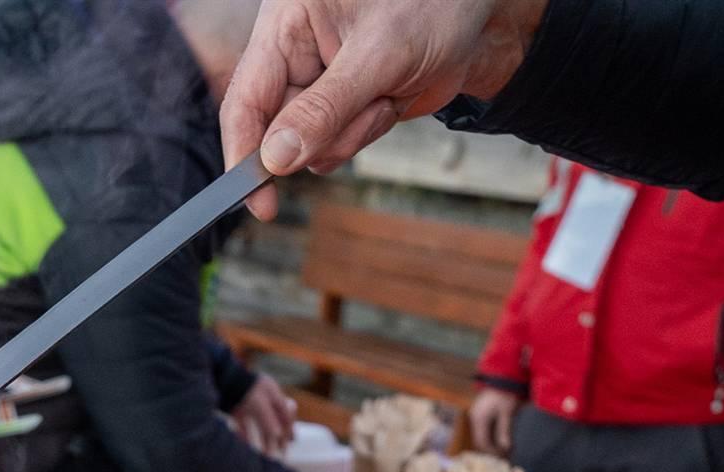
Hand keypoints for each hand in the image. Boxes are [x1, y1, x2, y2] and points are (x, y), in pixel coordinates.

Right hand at [221, 0, 549, 218]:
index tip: (256, 199)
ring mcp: (318, 85)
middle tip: (367, 111)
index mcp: (285, 25)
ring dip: (350, 135)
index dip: (244, 152)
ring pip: (309, 146)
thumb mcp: (378, 54)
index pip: (246, 98)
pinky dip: (366, 133)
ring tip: (385, 95)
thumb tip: (276, 159)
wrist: (479, 15)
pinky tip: (390, 100)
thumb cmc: (431, 6)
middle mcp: (294, 55)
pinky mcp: (344, 107)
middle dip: (321, 136)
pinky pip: (338, 146)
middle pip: (275, 130)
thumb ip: (325, 108)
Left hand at [231, 374, 298, 454]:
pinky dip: (245, 435)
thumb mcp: (259, 404)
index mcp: (271, 392)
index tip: (290, 442)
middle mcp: (261, 397)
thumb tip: (278, 436)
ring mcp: (248, 402)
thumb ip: (269, 420)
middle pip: (273, 419)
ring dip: (262, 438)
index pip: (285, 412)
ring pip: (258, 423)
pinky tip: (246, 447)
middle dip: (276, 436)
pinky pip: (242, 424)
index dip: (289, 427)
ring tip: (265, 454)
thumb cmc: (243, 389)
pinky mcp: (235, 408)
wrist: (219, 378)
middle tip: (280, 451)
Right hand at [466, 385, 517, 455]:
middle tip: (505, 455)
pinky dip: (492, 436)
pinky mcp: (481, 414)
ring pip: (482, 435)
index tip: (504, 456)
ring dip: (492, 443)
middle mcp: (474, 418)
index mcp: (478, 419)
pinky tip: (501, 438)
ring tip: (505, 448)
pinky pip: (484, 429)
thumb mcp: (507, 413)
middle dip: (492, 449)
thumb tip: (505, 448)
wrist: (504, 378)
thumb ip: (504, 431)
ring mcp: (476, 416)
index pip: (481, 442)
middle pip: (480, 440)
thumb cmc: (505, 394)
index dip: (492, 451)